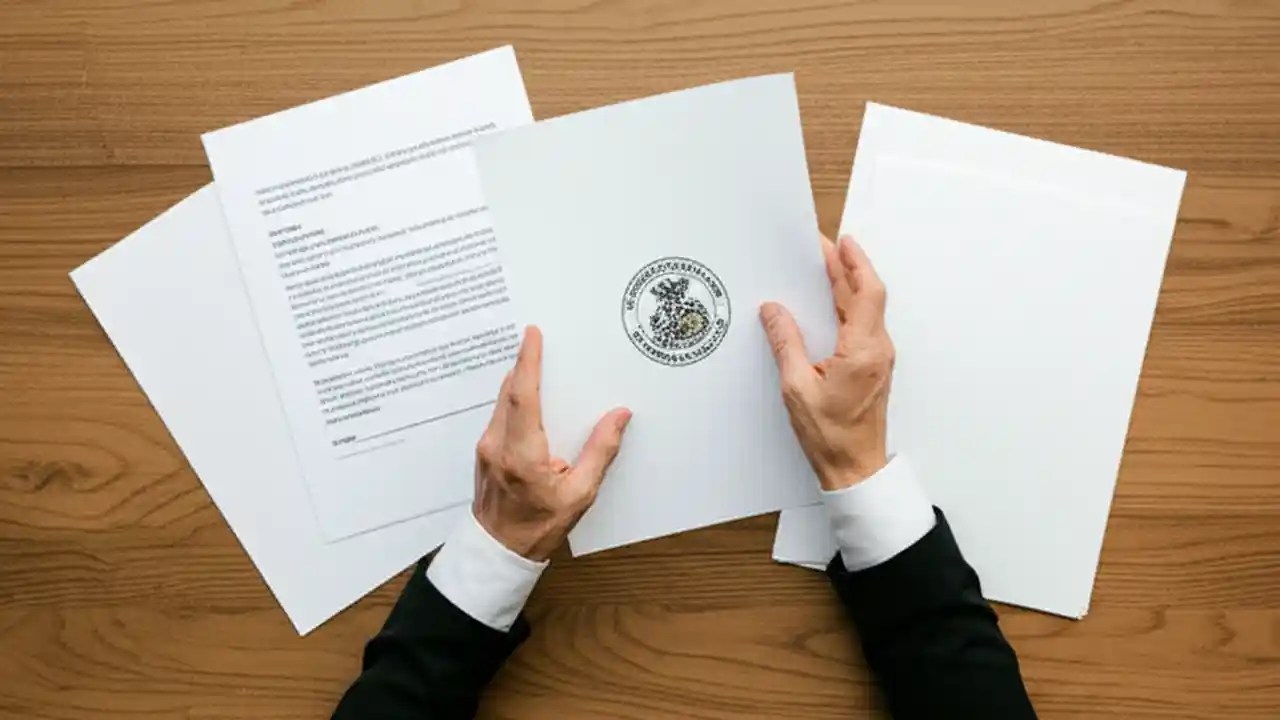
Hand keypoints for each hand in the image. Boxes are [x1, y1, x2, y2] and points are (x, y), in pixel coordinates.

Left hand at [473, 326, 631, 560]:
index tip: (532, 335)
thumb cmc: (541, 526)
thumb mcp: (580, 494)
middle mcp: (498, 445)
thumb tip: (619, 415)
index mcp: (522, 454)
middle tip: (541, 339)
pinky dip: (514, 401)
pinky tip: (530, 399)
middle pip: (509, 392)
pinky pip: (498, 415)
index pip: (523, 397)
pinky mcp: (483, 451)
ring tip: (538, 363)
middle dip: (525, 364)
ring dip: (518, 382)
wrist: (499, 550)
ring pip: (501, 402)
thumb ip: (600, 452)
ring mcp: (486, 447)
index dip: (528, 362)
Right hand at [759, 233, 892, 490]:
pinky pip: (861, 327)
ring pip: (865, 311)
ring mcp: (878, 359)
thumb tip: (774, 311)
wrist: (855, 468)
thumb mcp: (797, 387)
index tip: (842, 242)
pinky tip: (826, 306)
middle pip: (866, 297)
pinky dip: (845, 308)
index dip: (855, 263)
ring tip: (821, 270)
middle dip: (845, 269)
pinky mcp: (872, 367)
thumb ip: (786, 344)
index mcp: (863, 350)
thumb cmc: (830, 435)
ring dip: (845, 287)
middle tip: (820, 249)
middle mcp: (877, 350)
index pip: (866, 292)